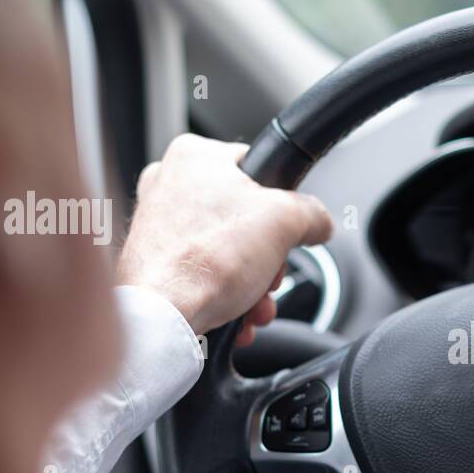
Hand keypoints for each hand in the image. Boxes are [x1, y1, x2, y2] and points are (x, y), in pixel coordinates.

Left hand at [117, 134, 332, 344]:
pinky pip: (204, 274)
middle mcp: (168, 183)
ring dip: (251, 284)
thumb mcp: (286, 222)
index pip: (259, 171)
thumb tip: (320, 223)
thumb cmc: (205, 262)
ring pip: (226, 252)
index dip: (283, 205)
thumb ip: (314, 214)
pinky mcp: (153, 261)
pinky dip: (225, 296)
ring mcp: (156, 224)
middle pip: (244, 218)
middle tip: (269, 275)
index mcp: (195, 156)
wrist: (162, 316)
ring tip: (255, 304)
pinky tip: (235, 315)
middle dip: (267, 258)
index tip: (288, 231)